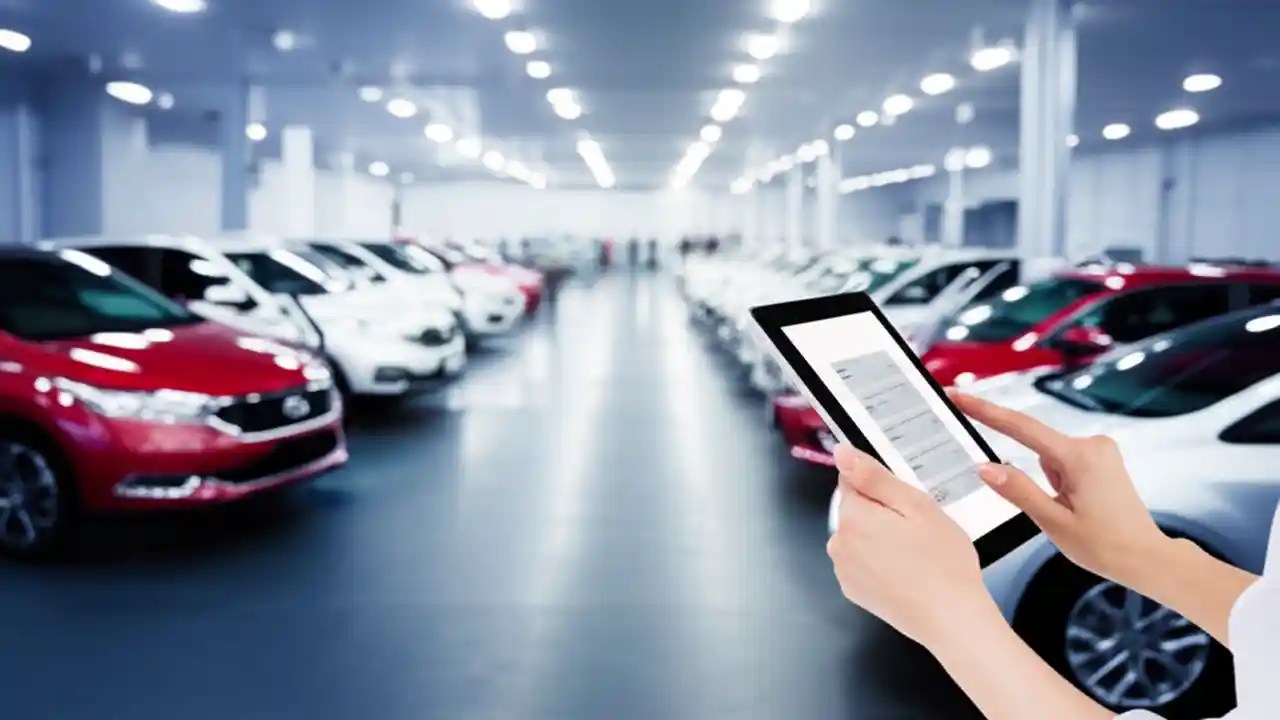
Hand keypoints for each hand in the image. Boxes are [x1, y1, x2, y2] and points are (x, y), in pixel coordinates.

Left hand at [827, 444, 995, 645]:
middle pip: (857, 510)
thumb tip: (841, 452)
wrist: (951, 619)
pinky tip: (907, 573)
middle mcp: (839, 543)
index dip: (884, 489)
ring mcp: (844, 570)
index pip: (853, 481)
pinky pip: (863, 563)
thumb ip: (873, 477)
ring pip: (860, 537)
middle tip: (918, 531)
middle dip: (883, 514)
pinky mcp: (854, 591)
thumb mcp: (915, 506)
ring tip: (916, 554)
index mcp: (853, 516)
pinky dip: (880, 563)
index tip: (906, 504)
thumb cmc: (942, 563)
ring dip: (881, 539)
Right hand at [948, 390, 1168, 585]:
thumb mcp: (1053, 522)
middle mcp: (1092, 444)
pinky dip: (1060, 481)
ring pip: (1049, 459)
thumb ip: (1017, 491)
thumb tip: (985, 468)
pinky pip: (1063, 462)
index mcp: (1079, 457)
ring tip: (1077, 514)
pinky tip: (1081, 505)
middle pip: (1037, 450)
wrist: (1146, 557)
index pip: (1021, 427)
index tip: (960, 396)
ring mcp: (1100, 449)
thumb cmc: (1105, 545)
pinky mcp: (1102, 457)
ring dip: (1050, 484)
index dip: (985, 411)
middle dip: (1038, 481)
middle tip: (1062, 512)